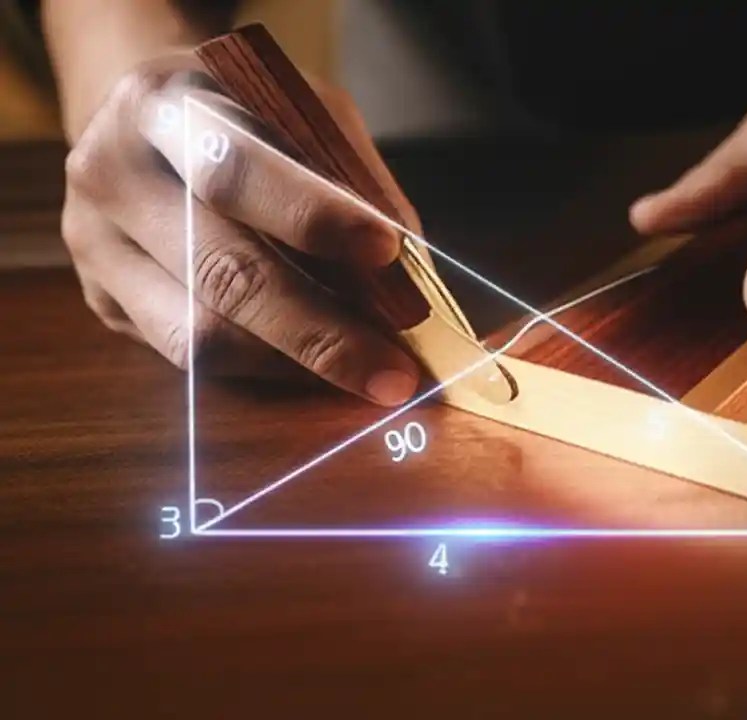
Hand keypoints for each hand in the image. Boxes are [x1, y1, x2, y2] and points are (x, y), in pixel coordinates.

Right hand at [61, 51, 422, 404]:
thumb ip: (353, 182)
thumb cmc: (245, 117)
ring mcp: (97, 244)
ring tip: (370, 376)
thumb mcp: (301, 113)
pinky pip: (190, 358)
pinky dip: (267, 370)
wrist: (140, 121)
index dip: (313, 217)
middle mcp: (114, 175)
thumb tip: (409, 279)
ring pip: (200, 334)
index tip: (387, 252)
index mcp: (164, 106)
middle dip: (321, 331)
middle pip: (221, 271)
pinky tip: (316, 370)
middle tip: (396, 373)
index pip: (236, 171)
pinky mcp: (101, 300)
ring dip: (299, 366)